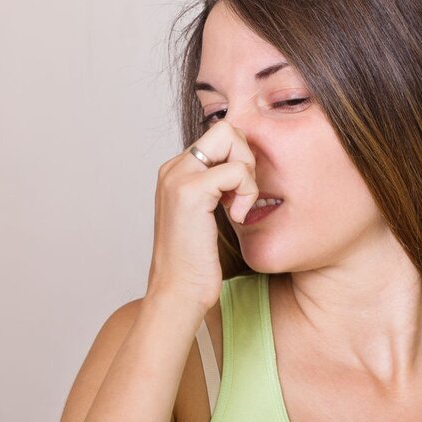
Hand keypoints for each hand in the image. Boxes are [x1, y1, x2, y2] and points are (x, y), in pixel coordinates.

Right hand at [146, 121, 259, 314]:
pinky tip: (238, 216)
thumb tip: (246, 172)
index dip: (241, 160)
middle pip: (226, 128)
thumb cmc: (197, 264)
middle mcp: (173, 168)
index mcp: (176, 172)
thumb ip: (220, 191)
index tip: (240, 195)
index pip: (220, 138)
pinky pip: (236, 170)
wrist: (178, 292)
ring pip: (231, 138)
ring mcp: (178, 176)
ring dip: (248, 173)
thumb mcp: (209, 218)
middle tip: (245, 195)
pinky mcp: (190, 191)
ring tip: (240, 207)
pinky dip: (247, 192)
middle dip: (247, 157)